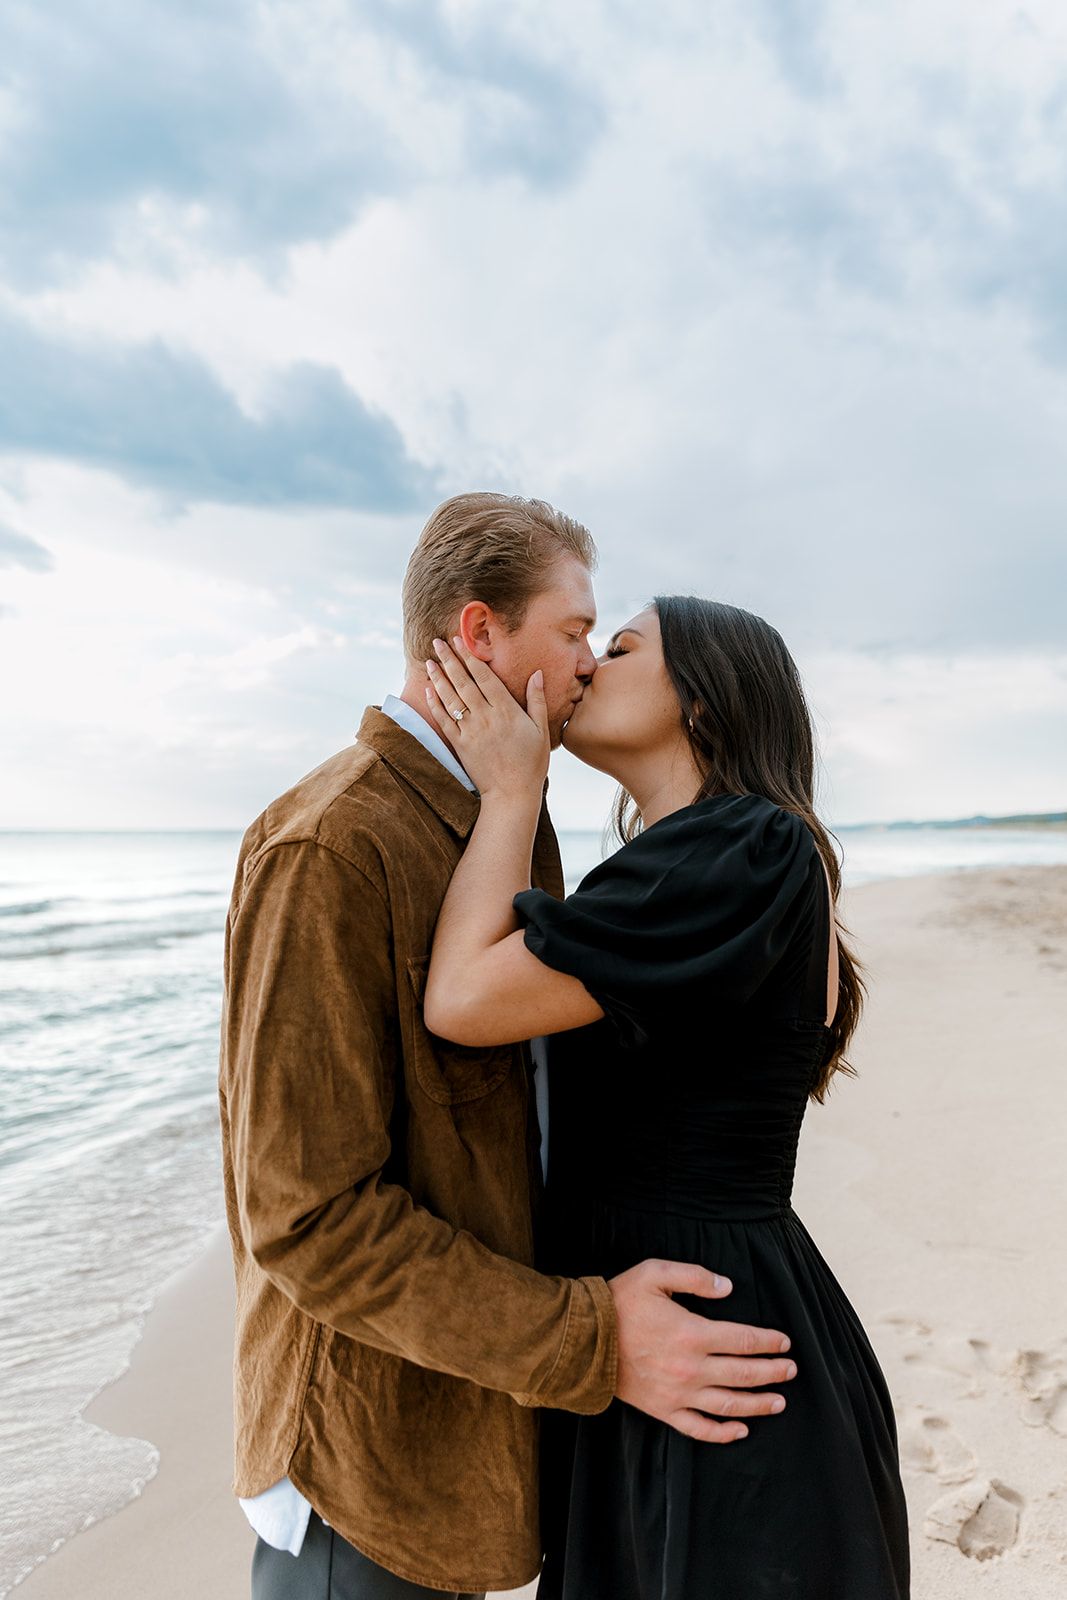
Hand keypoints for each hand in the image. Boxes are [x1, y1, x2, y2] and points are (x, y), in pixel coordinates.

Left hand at [425, 636, 549, 799]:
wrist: (512, 793)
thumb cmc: (531, 762)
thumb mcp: (541, 730)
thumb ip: (537, 700)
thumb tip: (537, 673)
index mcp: (507, 710)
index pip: (484, 677)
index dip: (470, 657)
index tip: (460, 641)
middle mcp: (486, 717)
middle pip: (463, 682)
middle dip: (449, 660)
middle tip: (437, 642)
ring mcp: (471, 731)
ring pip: (451, 698)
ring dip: (438, 678)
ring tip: (430, 661)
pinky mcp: (460, 745)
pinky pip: (444, 720)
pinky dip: (435, 704)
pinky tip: (429, 690)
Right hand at [609, 1259, 796, 1443]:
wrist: (583, 1339)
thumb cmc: (619, 1302)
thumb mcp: (654, 1273)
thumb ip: (695, 1277)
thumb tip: (728, 1287)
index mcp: (692, 1333)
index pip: (744, 1340)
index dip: (768, 1341)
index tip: (785, 1341)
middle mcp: (691, 1368)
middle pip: (744, 1373)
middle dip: (773, 1372)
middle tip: (792, 1370)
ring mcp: (678, 1394)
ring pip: (729, 1404)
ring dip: (758, 1404)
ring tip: (780, 1402)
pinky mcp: (663, 1410)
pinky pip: (699, 1428)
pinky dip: (723, 1433)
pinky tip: (741, 1430)